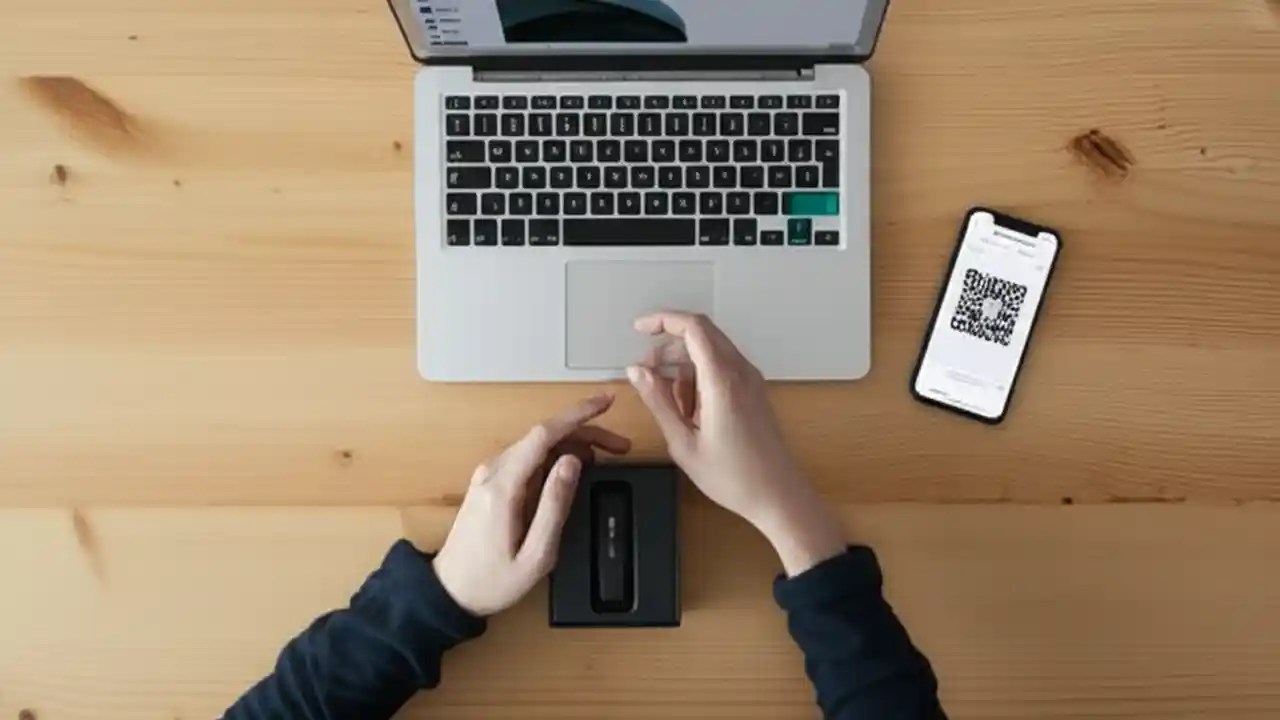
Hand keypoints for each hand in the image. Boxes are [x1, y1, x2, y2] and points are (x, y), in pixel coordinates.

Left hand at [433, 395, 630, 615]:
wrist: (449, 591)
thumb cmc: (492, 580)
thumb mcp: (535, 554)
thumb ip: (556, 505)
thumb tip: (573, 462)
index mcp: (503, 487)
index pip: (543, 434)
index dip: (578, 414)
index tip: (606, 403)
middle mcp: (492, 472)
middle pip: (544, 435)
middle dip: (586, 432)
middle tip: (621, 446)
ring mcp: (488, 475)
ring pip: (537, 445)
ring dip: (573, 444)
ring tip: (606, 458)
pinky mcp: (490, 482)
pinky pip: (528, 457)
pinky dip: (556, 456)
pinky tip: (575, 468)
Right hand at [627, 313, 844, 576]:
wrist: (779, 495)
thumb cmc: (732, 477)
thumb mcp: (684, 443)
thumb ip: (658, 401)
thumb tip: (636, 370)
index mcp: (722, 380)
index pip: (693, 327)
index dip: (662, 320)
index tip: (638, 329)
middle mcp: (740, 371)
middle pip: (701, 334)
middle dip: (668, 346)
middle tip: (645, 373)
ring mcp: (751, 380)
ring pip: (710, 351)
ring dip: (683, 366)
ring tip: (669, 405)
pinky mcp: (754, 391)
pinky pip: (722, 368)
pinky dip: (700, 377)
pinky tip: (690, 411)